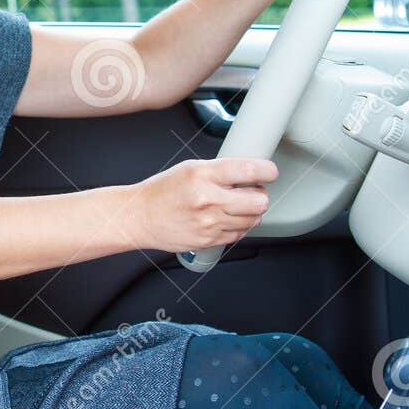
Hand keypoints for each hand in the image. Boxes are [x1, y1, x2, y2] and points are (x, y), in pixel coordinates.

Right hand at [135, 157, 277, 253]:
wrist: (139, 217)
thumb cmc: (162, 191)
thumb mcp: (190, 168)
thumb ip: (220, 170)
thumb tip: (250, 173)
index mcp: (203, 174)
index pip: (250, 170)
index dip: (267, 171)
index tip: (269, 172)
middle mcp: (208, 199)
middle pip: (259, 201)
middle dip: (260, 195)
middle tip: (253, 191)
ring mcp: (209, 222)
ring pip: (253, 219)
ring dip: (251, 212)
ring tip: (238, 206)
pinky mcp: (208, 240)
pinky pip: (239, 234)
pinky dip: (239, 226)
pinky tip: (227, 218)